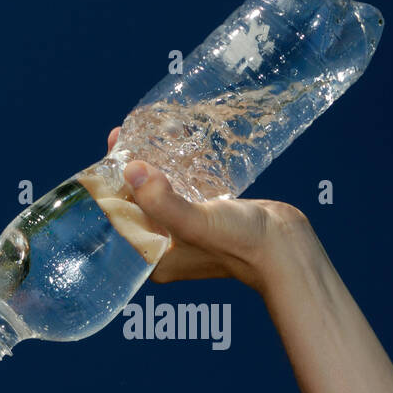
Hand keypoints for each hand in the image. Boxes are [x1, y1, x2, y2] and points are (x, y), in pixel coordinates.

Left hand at [105, 126, 313, 293]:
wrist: (286, 248)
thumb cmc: (241, 244)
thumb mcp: (194, 222)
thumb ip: (161, 200)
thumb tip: (131, 169)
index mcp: (154, 257)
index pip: (121, 218)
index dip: (110, 187)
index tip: (106, 155)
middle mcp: (166, 246)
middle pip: (137, 203)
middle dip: (128, 172)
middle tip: (122, 138)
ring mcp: (187, 231)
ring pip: (159, 194)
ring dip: (151, 167)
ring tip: (142, 136)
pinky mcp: (207, 215)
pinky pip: (183, 190)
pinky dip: (176, 170)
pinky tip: (172, 147)